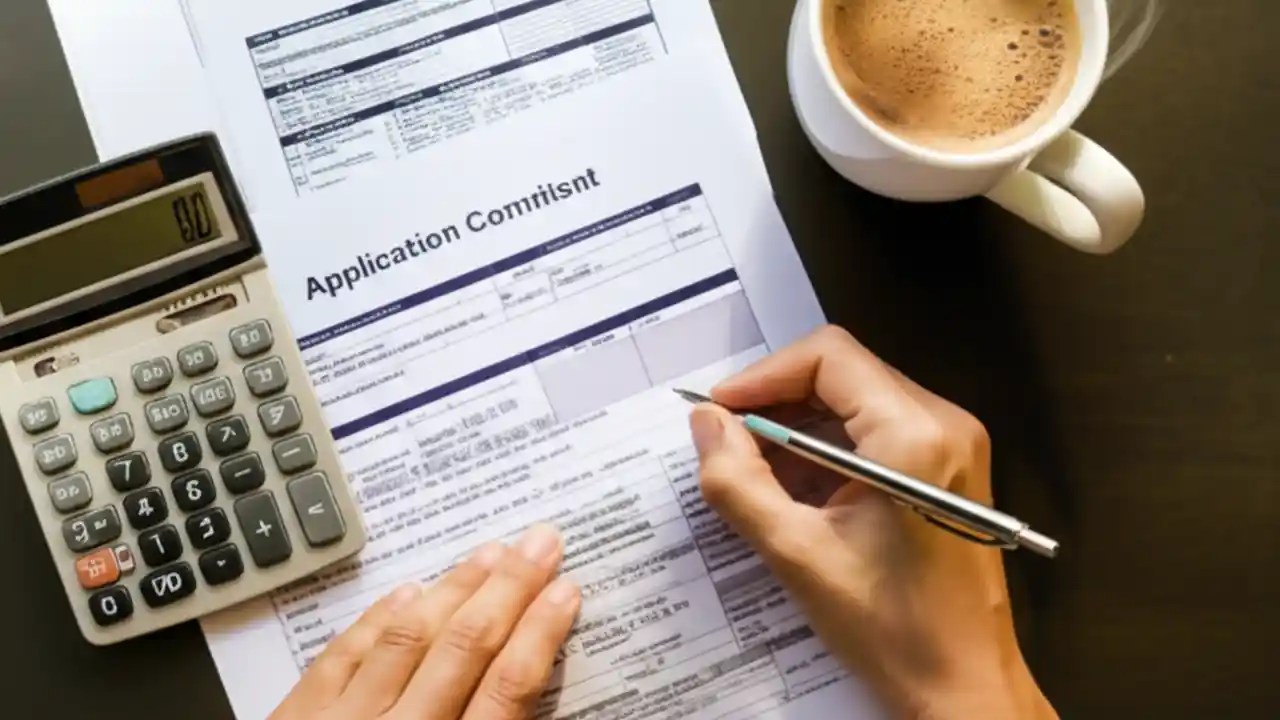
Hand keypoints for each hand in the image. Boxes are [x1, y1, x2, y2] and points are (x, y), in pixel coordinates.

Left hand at [270, 524, 578, 719]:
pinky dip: (378, 619)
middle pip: (465, 647)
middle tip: (541, 542)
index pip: (507, 690)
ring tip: (489, 551)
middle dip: (510, 587)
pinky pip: (343, 655)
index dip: (541, 633)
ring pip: (408, 638)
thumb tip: (523, 705)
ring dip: (454, 588)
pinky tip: (407, 591)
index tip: (567, 590)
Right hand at [690, 327, 1055, 719]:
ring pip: (859, 400)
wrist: (967, 687)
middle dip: (778, 401)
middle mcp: (945, 425)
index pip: (829, 357)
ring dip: (800, 426)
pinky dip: (830, 449)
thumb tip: (705, 424)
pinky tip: (795, 488)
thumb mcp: (798, 555)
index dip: (764, 376)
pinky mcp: (950, 468)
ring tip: (753, 469)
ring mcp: (954, 445)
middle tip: (727, 439)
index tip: (719, 411)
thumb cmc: (894, 630)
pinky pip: (879, 431)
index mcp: (915, 437)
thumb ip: (740, 483)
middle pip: (844, 373)